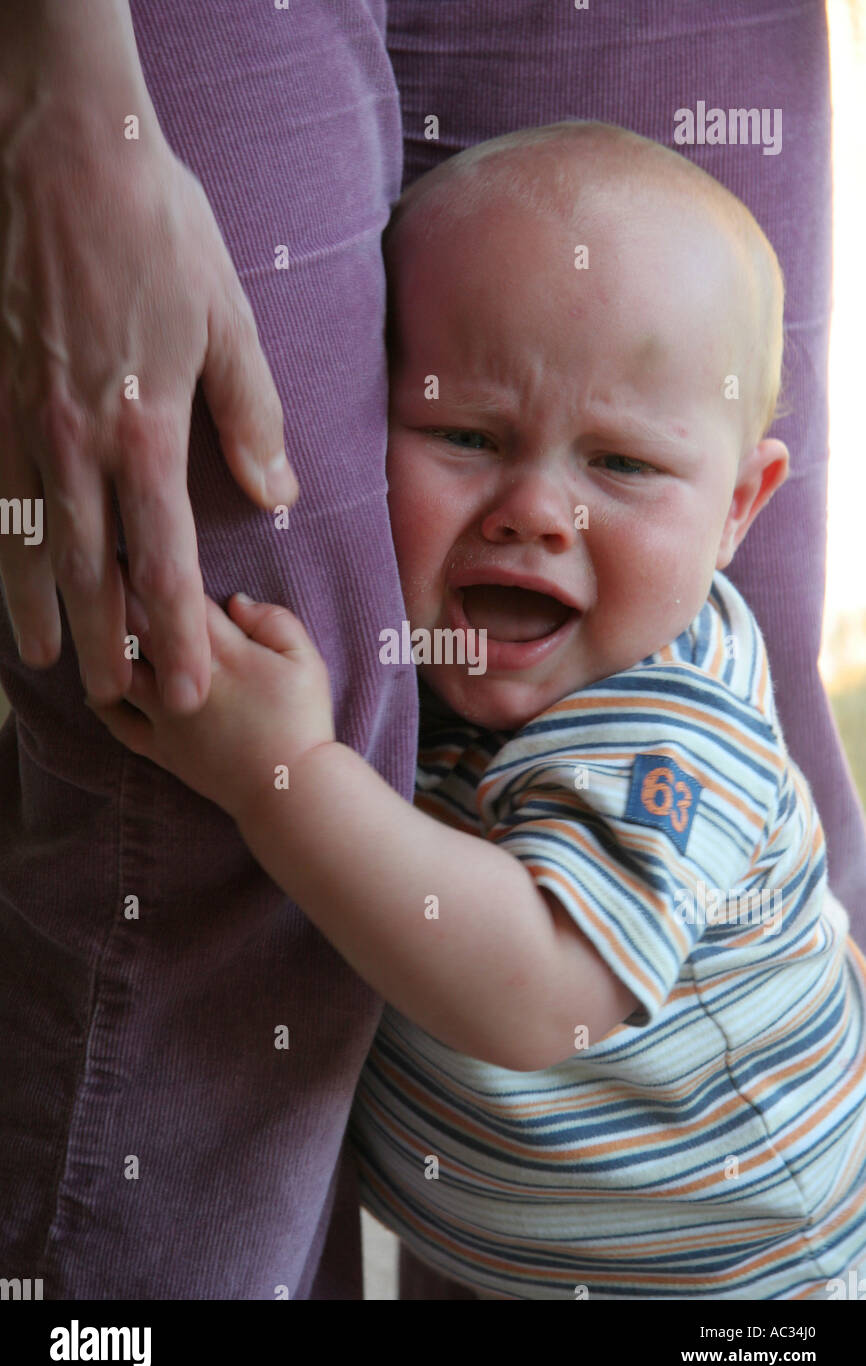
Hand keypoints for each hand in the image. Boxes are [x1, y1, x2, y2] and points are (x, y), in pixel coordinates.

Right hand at [0, 16, 297, 713]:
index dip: (177, 634)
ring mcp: (24, 418)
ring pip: (27, 537)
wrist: (66, 153)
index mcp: (147, 432)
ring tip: (49, 659)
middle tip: (123, 700)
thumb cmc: (160, 231)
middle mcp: (78, 441)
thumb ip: (251, 419)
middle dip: (109, 642)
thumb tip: (277, 495)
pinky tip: (2, 569)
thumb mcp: (229, 322)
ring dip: (39, 605)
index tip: (191, 690)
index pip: (164, 561)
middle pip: (93, 569)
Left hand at [89, 581, 334, 823]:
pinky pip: (117, 722)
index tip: (139, 550)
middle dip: (118, 593)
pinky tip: (97, 683)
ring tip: (97, 621)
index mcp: (221, 650)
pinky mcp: (160, 749)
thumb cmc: (303, 721)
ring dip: (104, 642)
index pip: (176, 595)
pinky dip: (102, 699)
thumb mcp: (306, 660)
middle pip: (136, 625)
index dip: (154, 567)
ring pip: (117, 668)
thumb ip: (273, 619)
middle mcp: (183, 678)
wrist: (289, 789)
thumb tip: (235, 599)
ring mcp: (165, 715)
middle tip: (106, 571)